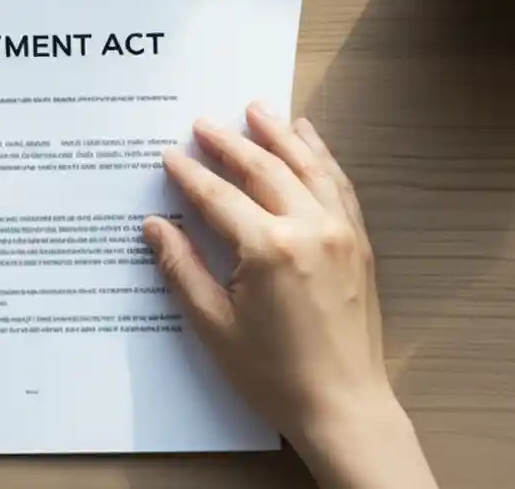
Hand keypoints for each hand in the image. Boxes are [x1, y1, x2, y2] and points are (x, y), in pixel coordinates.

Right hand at [144, 103, 436, 488]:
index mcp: (269, 249)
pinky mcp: (358, 242)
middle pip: (263, 169)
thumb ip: (183, 268)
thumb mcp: (215, 326)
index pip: (219, 196)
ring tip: (258, 109)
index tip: (169, 156)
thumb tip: (155, 226)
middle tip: (204, 123)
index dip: (190, 174)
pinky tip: (308, 139)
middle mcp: (309, 228)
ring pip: (307, 165)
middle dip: (230, 143)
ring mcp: (340, 231)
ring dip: (280, 134)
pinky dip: (321, 156)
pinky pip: (338, 184)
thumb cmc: (275, 375)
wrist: (344, 406)